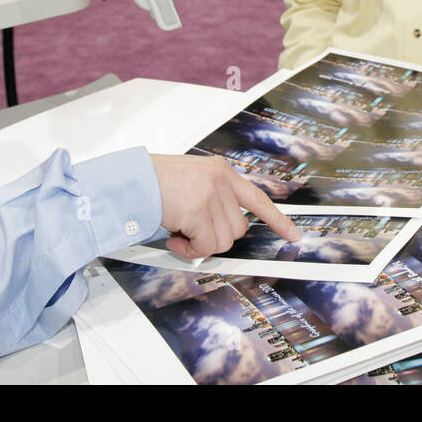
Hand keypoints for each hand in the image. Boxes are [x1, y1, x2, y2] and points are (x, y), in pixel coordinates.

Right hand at [150, 155, 300, 257]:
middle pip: (238, 229)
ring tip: (178, 230)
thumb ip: (211, 199)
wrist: (128, 180)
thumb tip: (220, 232)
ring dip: (199, 244)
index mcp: (221, 171)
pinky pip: (204, 247)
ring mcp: (211, 195)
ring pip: (222, 241)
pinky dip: (188, 250)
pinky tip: (174, 236)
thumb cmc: (152, 183)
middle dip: (214, 237)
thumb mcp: (190, 181)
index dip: (277, 220)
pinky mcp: (199, 211)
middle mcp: (220, 180)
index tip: (293, 234)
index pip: (258, 198)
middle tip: (189, 231)